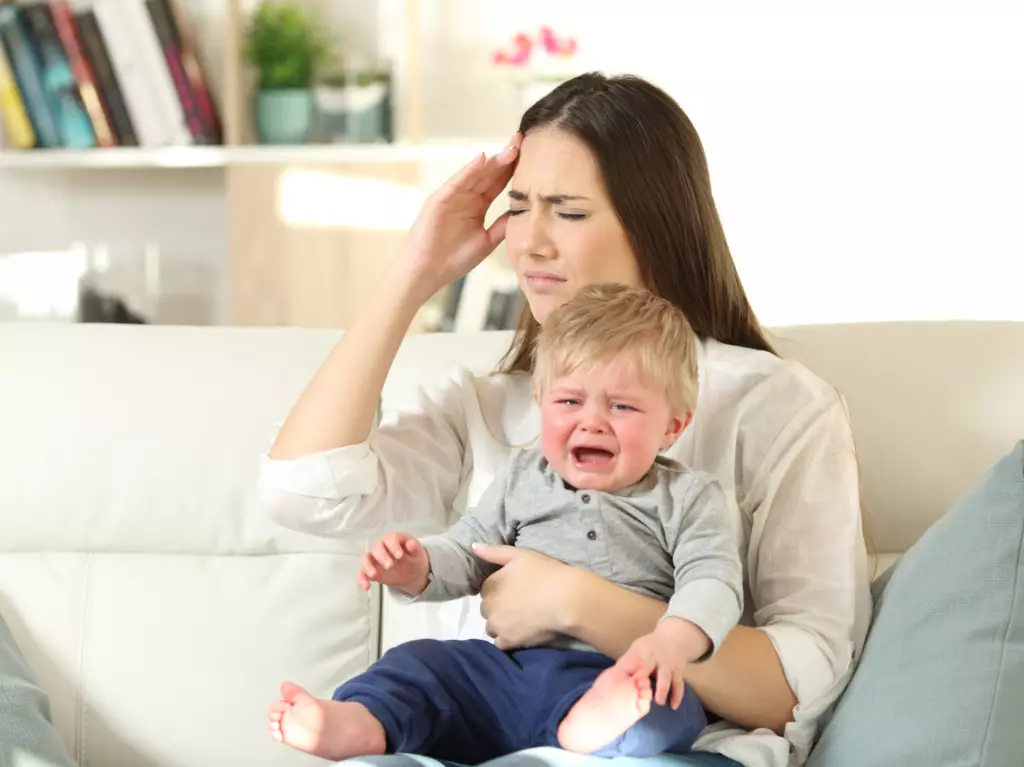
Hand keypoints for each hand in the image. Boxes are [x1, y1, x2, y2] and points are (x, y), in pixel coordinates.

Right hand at [357, 532, 429, 595]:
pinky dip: (362, 579)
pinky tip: (367, 586)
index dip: (393, 545)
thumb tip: (411, 543)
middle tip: (390, 566)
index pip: (390, 538)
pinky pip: (362, 573)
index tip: (399, 555)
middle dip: (382, 556)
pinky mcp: (371, 570)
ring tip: (374, 575)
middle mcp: (383, 547)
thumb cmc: (414, 559)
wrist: (413, 573)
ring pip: (366, 558)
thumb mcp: (418, 554)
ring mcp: (376, 559)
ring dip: (368, 566)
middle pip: (377, 547)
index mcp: (395, 540)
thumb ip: (415, 548)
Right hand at [398, 133, 521, 296]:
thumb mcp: (487, 240)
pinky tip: (482, 159)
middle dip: (506, 157)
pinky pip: (456, 182)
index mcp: (477, 205)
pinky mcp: (439, 200)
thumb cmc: (453, 259)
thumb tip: (524, 212)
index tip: (532, 155)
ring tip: (511, 148)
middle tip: (523, 140)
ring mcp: (452, 196)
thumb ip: (502, 225)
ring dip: (493, 161)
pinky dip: (468, 171)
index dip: (514, 169)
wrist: (428, 272)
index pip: (499, 182)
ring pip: (475, 174)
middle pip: (489, 173)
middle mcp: (466, 197)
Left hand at [474, 544, 573, 649]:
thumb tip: (472, 547)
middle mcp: (489, 606)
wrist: (568, 600)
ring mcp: (497, 625)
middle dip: (498, 606)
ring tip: (520, 619)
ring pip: (491, 626)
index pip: (486, 588)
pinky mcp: (508, 641)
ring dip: (500, 623)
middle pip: (487, 608)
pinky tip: (520, 633)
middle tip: (519, 604)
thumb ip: (494, 552)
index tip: (515, 588)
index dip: (500, 588)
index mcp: (491, 584)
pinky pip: (499, 643)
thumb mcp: (520, 555)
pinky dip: (507, 639)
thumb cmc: (546, 573)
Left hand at [613, 618, 710, 709]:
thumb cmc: (649, 647)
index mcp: (641, 652)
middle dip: (645, 682)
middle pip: (649, 669)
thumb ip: (627, 663)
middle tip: (640, 695)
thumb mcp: (637, 649)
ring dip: (662, 689)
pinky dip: (677, 696)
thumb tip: (612, 678)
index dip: (628, 673)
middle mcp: (655, 657)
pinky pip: (679, 684)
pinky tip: (673, 706)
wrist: (674, 638)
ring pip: (666, 677)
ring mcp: (668, 664)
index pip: (633, 662)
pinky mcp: (678, 671)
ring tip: (659, 702)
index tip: (622, 686)